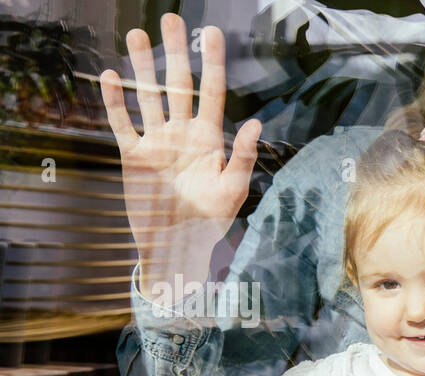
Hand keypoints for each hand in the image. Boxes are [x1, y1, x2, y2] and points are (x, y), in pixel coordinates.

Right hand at [99, 14, 260, 298]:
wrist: (178, 247)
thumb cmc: (210, 221)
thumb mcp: (231, 191)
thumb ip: (242, 156)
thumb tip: (256, 123)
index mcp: (208, 139)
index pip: (212, 93)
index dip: (212, 63)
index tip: (212, 33)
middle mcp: (182, 134)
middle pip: (178, 84)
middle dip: (175, 52)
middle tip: (170, 19)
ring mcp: (157, 142)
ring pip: (148, 96)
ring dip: (141, 66)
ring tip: (135, 35)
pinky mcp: (134, 156)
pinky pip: (123, 123)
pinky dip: (116, 101)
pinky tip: (111, 75)